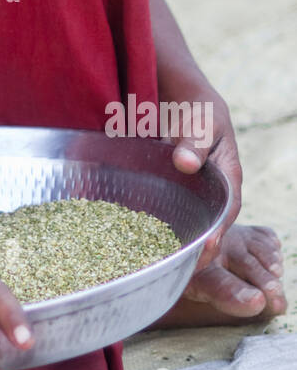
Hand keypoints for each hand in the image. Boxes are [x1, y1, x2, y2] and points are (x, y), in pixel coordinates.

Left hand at [163, 86, 241, 268]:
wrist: (182, 101)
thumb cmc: (198, 111)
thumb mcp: (201, 122)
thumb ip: (194, 142)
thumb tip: (185, 163)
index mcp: (227, 176)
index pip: (228, 209)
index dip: (220, 230)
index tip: (209, 247)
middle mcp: (212, 191)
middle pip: (210, 225)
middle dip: (200, 250)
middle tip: (185, 268)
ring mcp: (193, 193)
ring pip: (189, 224)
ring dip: (179, 244)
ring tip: (164, 265)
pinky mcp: (173, 192)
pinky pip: (168, 213)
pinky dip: (158, 228)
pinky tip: (142, 243)